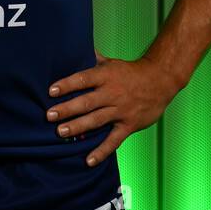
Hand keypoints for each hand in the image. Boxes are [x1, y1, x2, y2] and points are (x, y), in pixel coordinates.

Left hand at [46, 49, 180, 166]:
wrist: (161, 80)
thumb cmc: (131, 72)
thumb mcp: (111, 63)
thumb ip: (93, 60)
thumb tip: (75, 48)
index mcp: (106, 76)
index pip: (84, 79)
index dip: (67, 85)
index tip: (51, 91)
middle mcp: (112, 93)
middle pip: (87, 102)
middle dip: (67, 109)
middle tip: (49, 115)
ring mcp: (121, 110)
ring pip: (97, 120)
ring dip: (78, 127)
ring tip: (61, 133)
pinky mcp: (129, 125)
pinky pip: (114, 140)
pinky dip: (102, 151)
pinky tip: (88, 160)